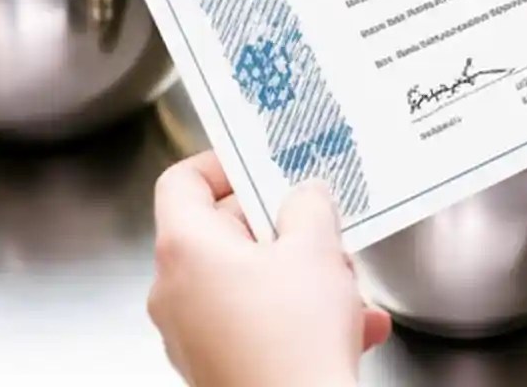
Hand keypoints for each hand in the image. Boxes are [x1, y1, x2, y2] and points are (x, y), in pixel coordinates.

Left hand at [147, 152, 391, 386]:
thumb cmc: (293, 342)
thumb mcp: (317, 248)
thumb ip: (310, 205)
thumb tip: (305, 196)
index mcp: (186, 249)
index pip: (182, 181)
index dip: (223, 164)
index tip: (261, 163)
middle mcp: (175, 290)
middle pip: (223, 233)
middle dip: (282, 227)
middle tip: (322, 226)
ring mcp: (191, 333)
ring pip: (246, 281)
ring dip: (299, 274)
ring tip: (346, 285)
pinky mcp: (216, 364)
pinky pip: (255, 322)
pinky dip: (297, 316)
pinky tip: (351, 324)